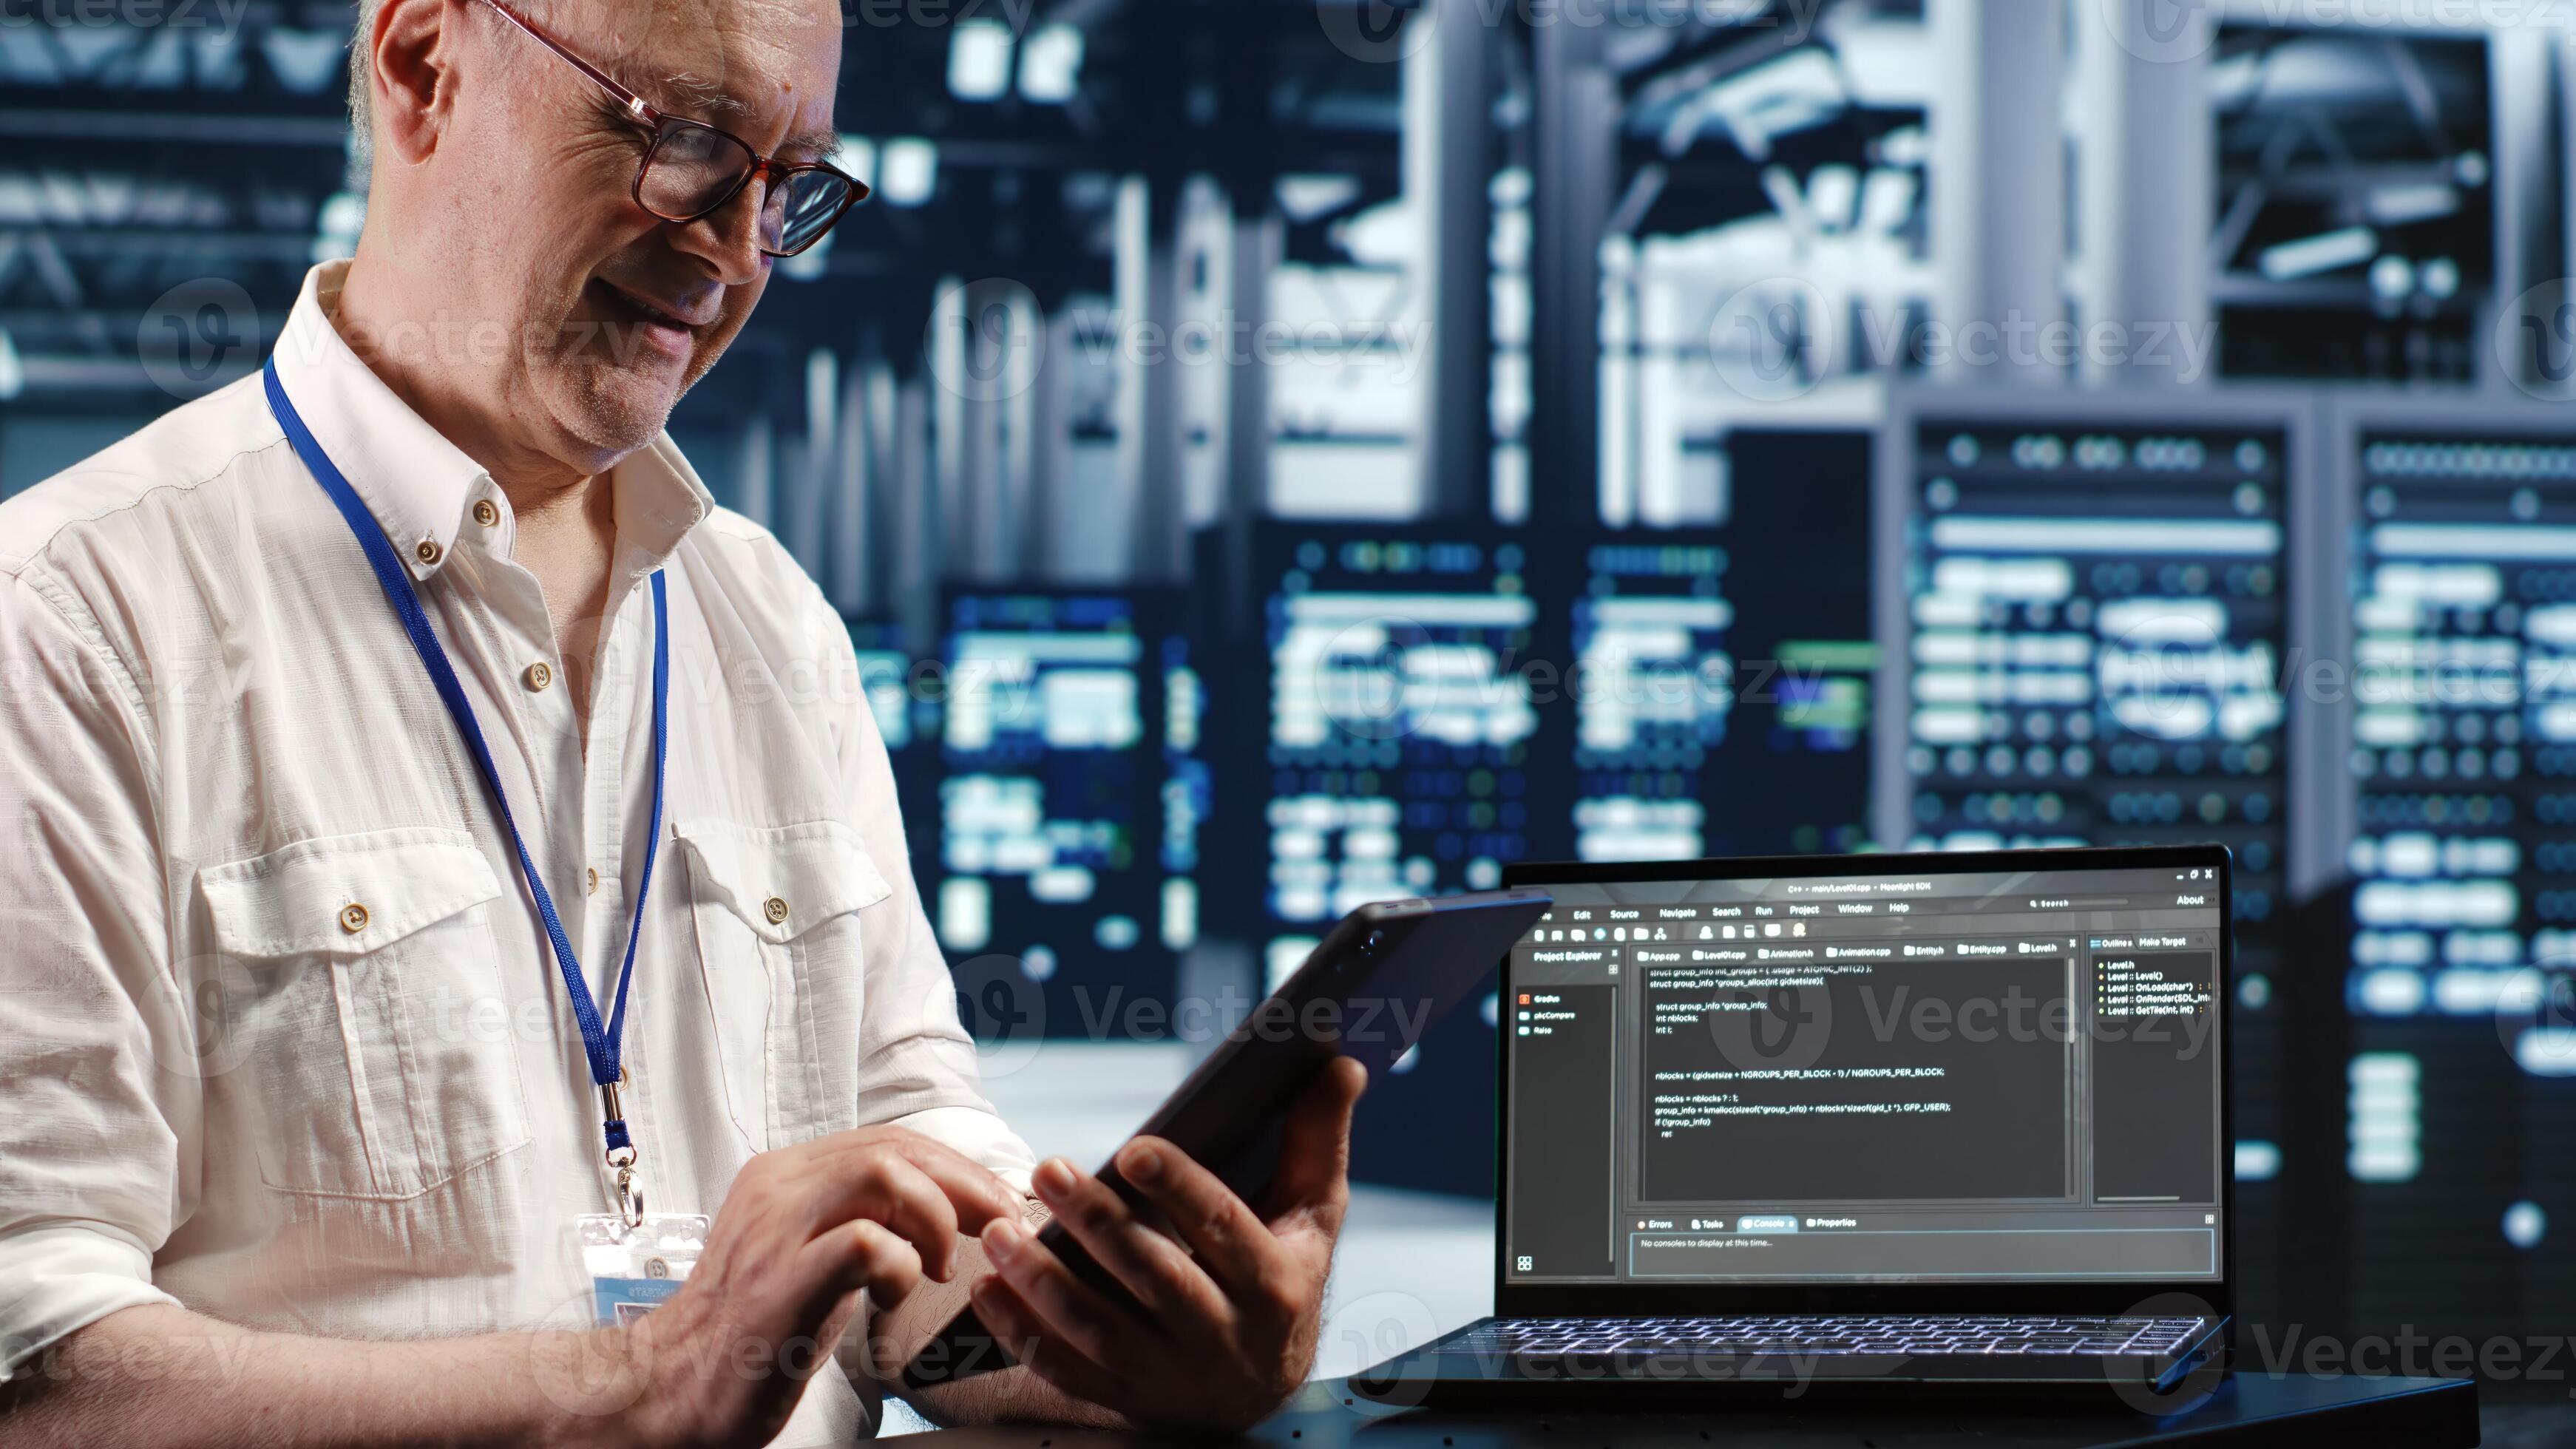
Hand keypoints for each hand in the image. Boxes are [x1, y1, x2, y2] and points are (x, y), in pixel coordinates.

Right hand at [614, 1125, 1020, 1448]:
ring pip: (883, 1175)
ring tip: (939, 1267)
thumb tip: (944, 1207)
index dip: (954, 1167)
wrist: (674, 1385)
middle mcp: (778, 1187)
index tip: (994, 1202)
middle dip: (964, 1186)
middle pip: (895, 1149)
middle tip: (997, 1228)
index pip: (889, 1140)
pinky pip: (864, 1243)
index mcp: (786, 1174)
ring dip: (936, 1219)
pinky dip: (902, 1266)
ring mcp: (775, 1231)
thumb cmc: (753, 1329)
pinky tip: (896, 1298)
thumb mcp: (809, 1252)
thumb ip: (859, 1217)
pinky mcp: (780, 1282)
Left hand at [966, 1056, 1368, 1431]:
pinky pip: (1069, 1370)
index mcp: (1274, 1281)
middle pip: (1155, 1276)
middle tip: (1048, 1169)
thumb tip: (1339, 1060)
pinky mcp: (1128, 1398)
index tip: (1136, 1148)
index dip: (1181, 1188)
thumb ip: (1318, 1136)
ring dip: (1046, 1283)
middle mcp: (1225, 1335)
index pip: (1224, 1228)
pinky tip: (990, 1291)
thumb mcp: (1314, 1213)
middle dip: (1099, 1224)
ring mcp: (1172, 1374)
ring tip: (1003, 1232)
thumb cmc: (1285, 1277)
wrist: (1263, 1392)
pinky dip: (1024, 1335)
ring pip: (1103, 1329)